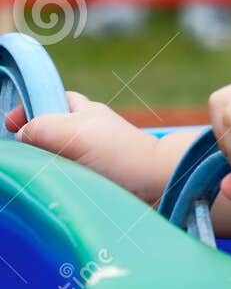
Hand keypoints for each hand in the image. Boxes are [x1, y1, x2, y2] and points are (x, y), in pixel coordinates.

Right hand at [11, 93, 168, 203]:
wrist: (157, 183)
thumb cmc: (119, 153)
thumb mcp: (74, 131)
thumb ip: (41, 127)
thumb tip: (21, 136)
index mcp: (83, 111)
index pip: (50, 100)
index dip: (28, 108)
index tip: (10, 124)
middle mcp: (86, 130)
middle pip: (48, 129)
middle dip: (32, 140)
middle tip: (22, 153)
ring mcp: (90, 155)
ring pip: (54, 155)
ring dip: (43, 163)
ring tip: (36, 173)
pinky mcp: (94, 178)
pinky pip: (66, 176)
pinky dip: (56, 180)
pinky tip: (51, 188)